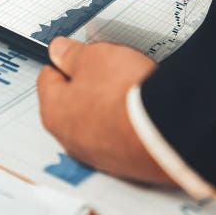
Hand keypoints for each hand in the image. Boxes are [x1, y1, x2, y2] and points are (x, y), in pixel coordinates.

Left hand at [37, 37, 174, 184]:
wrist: (167, 129)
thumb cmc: (125, 94)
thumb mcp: (94, 57)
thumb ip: (72, 54)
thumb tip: (59, 51)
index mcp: (54, 112)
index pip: (48, 79)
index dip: (64, 61)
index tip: (76, 54)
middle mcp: (71, 140)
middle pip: (73, 103)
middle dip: (89, 85)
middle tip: (107, 69)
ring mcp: (99, 156)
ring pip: (98, 121)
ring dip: (109, 106)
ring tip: (129, 88)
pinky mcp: (126, 164)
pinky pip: (120, 137)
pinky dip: (127, 124)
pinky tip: (141, 110)